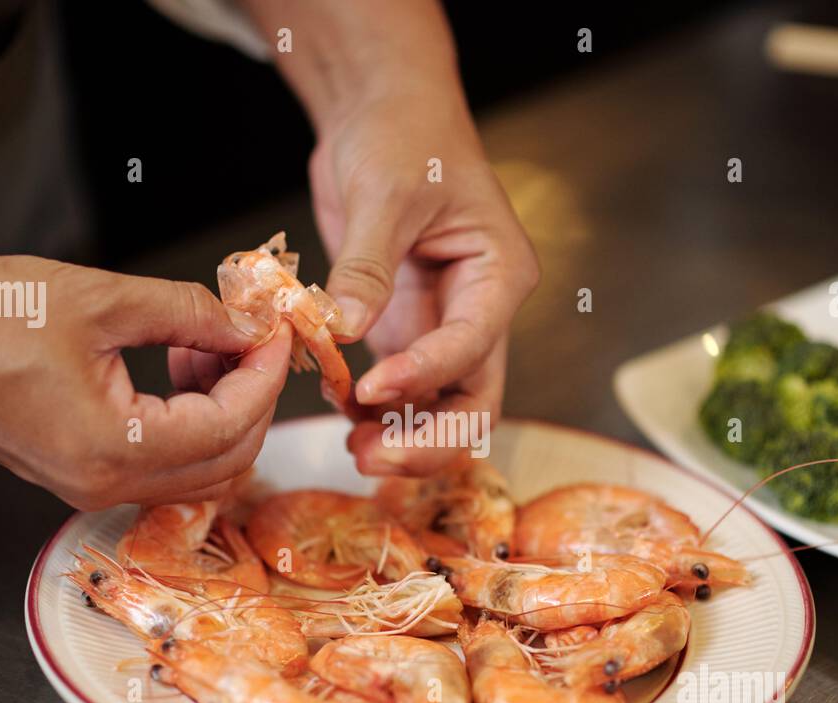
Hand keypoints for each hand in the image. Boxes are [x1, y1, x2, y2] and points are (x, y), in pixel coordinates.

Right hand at [0, 219, 290, 509]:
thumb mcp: (103, 300)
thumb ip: (191, 314)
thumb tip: (248, 324)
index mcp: (115, 451)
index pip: (231, 424)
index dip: (266, 374)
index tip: (277, 331)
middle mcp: (106, 484)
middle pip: (227, 460)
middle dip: (253, 396)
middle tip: (252, 337)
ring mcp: (91, 486)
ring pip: (199, 468)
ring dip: (222, 409)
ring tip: (205, 344)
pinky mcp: (80, 472)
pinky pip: (162, 462)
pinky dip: (187, 420)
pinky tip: (177, 366)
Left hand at [311, 93, 538, 475]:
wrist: (382, 112)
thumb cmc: (402, 133)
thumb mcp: (383, 192)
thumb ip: (365, 267)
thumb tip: (339, 330)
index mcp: (498, 275)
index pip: (471, 346)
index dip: (423, 376)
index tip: (368, 387)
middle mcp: (480, 311)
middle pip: (474, 403)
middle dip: (428, 441)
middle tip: (371, 455)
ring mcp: (444, 326)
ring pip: (442, 410)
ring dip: (404, 439)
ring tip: (354, 448)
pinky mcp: (407, 330)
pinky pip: (402, 392)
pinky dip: (376, 413)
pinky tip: (342, 413)